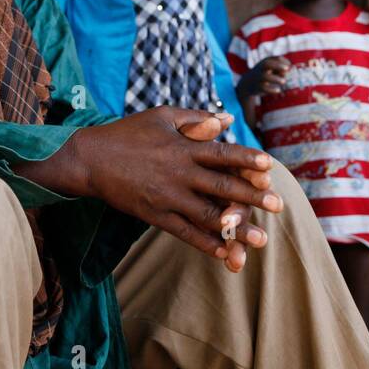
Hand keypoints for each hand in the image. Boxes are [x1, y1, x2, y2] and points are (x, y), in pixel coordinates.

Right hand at [70, 107, 282, 264]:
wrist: (91, 160)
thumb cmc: (129, 133)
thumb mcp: (162, 116)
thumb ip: (196, 119)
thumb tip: (227, 119)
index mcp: (183, 147)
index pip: (221, 154)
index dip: (246, 160)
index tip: (269, 167)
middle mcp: (178, 173)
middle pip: (221, 187)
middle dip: (252, 197)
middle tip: (277, 206)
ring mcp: (167, 197)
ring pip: (207, 216)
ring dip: (235, 229)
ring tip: (260, 240)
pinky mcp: (155, 215)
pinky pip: (184, 232)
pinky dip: (205, 243)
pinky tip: (224, 252)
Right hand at [238, 56, 290, 97]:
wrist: (247, 83)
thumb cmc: (264, 74)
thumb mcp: (271, 69)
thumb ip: (280, 69)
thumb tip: (287, 71)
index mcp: (265, 62)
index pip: (275, 58)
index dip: (283, 62)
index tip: (289, 67)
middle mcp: (261, 68)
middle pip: (267, 64)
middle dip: (277, 65)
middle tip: (287, 69)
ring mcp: (258, 77)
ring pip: (265, 76)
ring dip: (275, 79)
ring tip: (284, 81)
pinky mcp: (257, 87)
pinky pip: (264, 88)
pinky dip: (271, 90)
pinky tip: (278, 90)